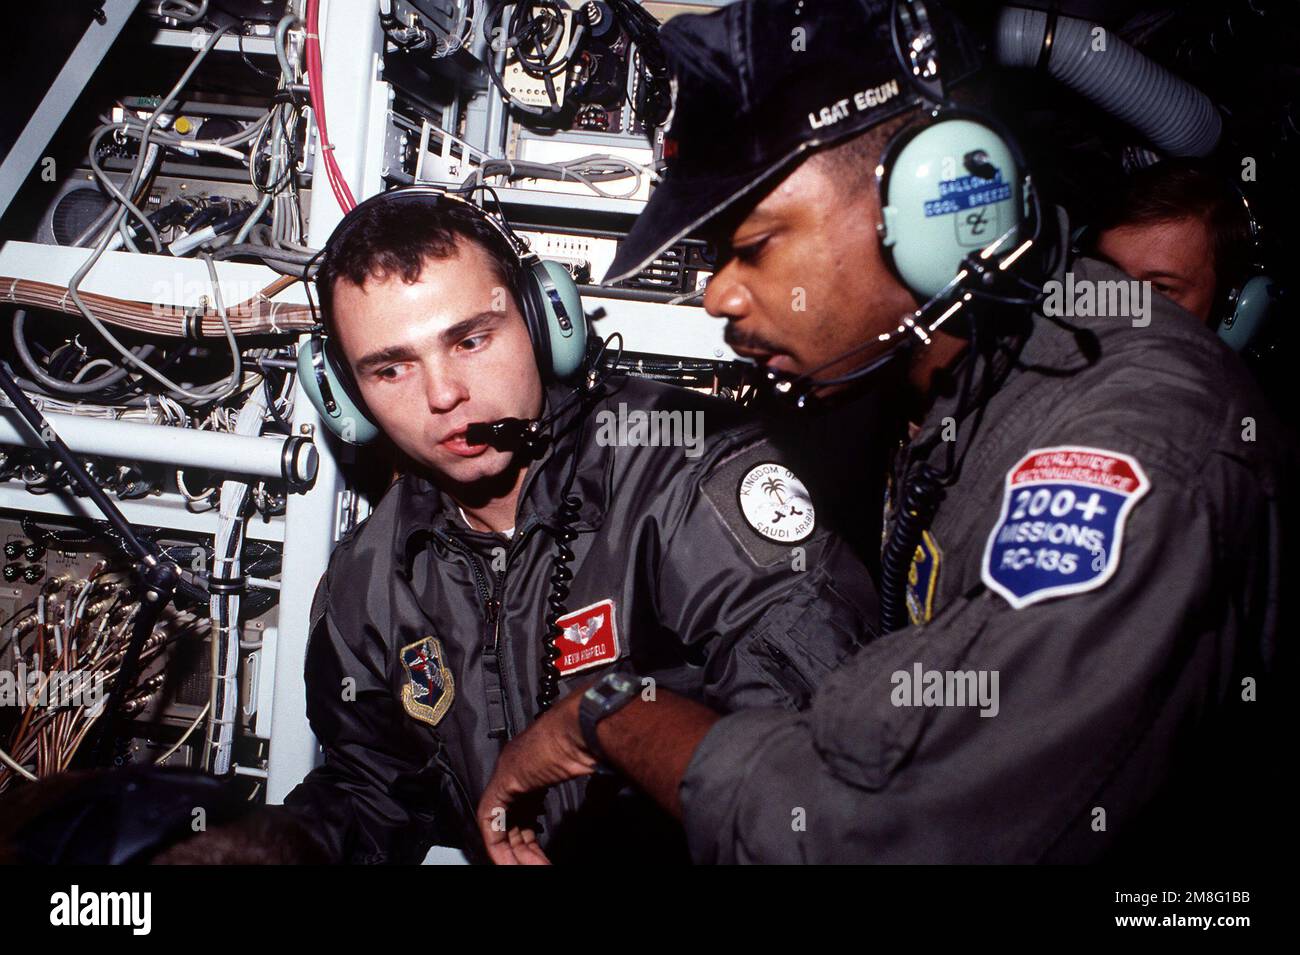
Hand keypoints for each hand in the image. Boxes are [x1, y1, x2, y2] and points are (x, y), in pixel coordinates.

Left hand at [476, 688, 598, 863]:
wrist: (584, 726)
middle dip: (524, 849)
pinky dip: (497, 843)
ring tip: (531, 869)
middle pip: (514, 819)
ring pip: (500, 823)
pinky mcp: (503, 780)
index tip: (541, 855)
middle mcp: (520, 769)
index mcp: (539, 765)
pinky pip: (489, 819)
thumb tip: (599, 798)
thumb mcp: (597, 770)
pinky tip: (508, 861)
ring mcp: (510, 773)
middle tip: (539, 867)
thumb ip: (595, 786)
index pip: (526, 808)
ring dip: (513, 853)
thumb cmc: (594, 739)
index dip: (531, 834)